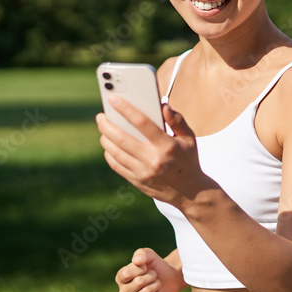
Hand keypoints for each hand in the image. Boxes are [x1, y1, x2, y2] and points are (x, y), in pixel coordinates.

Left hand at [96, 98, 212, 205]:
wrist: (190, 192)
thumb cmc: (188, 160)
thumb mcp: (189, 138)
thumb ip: (177, 120)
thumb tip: (163, 105)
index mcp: (167, 145)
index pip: (142, 122)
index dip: (125, 109)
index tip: (113, 99)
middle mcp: (153, 159)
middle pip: (122, 138)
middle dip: (107, 125)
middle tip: (101, 116)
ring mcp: (143, 172)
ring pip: (116, 152)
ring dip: (106, 138)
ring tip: (103, 129)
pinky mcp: (137, 181)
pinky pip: (117, 165)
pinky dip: (109, 154)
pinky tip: (108, 146)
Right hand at [115, 248, 184, 291]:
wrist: (170, 279)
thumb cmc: (156, 267)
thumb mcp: (150, 255)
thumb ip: (142, 253)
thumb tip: (136, 260)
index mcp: (121, 278)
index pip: (127, 273)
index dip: (141, 269)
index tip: (146, 267)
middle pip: (139, 282)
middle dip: (152, 276)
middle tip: (154, 276)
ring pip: (146, 291)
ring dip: (156, 285)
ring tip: (156, 284)